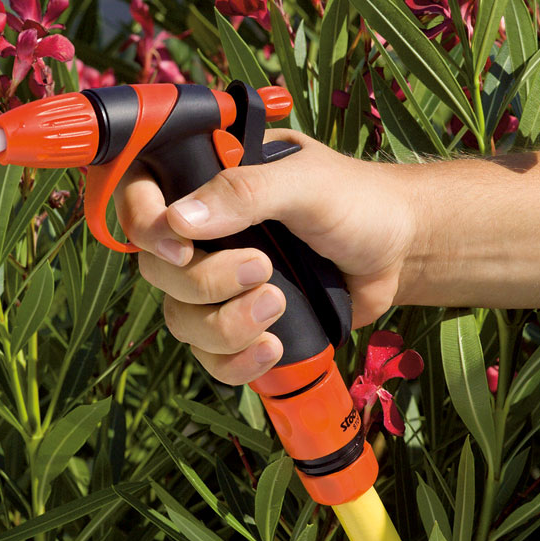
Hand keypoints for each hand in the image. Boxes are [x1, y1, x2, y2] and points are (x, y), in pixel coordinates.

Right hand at [114, 129, 417, 385]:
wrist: (400, 251)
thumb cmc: (356, 201)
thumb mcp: (305, 184)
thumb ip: (245, 192)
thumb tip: (178, 221)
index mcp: (206, 179)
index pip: (138, 195)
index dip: (144, 226)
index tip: (182, 246)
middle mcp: (202, 231)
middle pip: (156, 269)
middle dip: (204, 282)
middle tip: (262, 269)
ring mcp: (217, 280)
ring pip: (180, 319)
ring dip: (224, 325)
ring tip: (278, 306)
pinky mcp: (239, 322)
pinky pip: (209, 356)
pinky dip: (234, 361)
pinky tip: (273, 348)